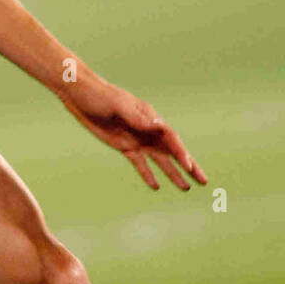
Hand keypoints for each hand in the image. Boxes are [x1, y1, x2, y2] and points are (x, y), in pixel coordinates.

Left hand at [59, 79, 207, 191]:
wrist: (80, 95)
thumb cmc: (100, 95)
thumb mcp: (118, 105)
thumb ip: (137, 117)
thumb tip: (158, 126)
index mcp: (149, 117)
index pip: (170, 138)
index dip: (181, 153)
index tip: (189, 166)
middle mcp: (147, 130)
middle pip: (172, 151)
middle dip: (188, 166)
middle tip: (204, 181)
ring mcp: (137, 139)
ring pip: (159, 160)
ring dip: (172, 174)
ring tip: (186, 188)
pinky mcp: (124, 146)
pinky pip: (139, 164)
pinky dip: (147, 175)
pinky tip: (156, 186)